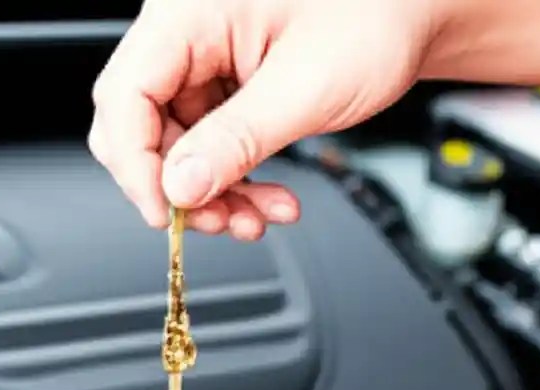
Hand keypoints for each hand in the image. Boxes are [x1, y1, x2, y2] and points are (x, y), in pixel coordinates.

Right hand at [88, 0, 439, 239]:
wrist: (415, 12)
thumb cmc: (377, 16)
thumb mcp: (306, 88)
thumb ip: (236, 141)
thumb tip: (179, 188)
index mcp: (187, 12)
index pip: (125, 98)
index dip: (136, 166)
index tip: (165, 214)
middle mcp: (184, 31)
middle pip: (136, 125)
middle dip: (177, 186)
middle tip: (217, 220)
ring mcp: (200, 59)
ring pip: (172, 145)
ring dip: (210, 192)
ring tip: (255, 216)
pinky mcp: (219, 84)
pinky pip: (203, 144)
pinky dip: (231, 178)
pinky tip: (263, 197)